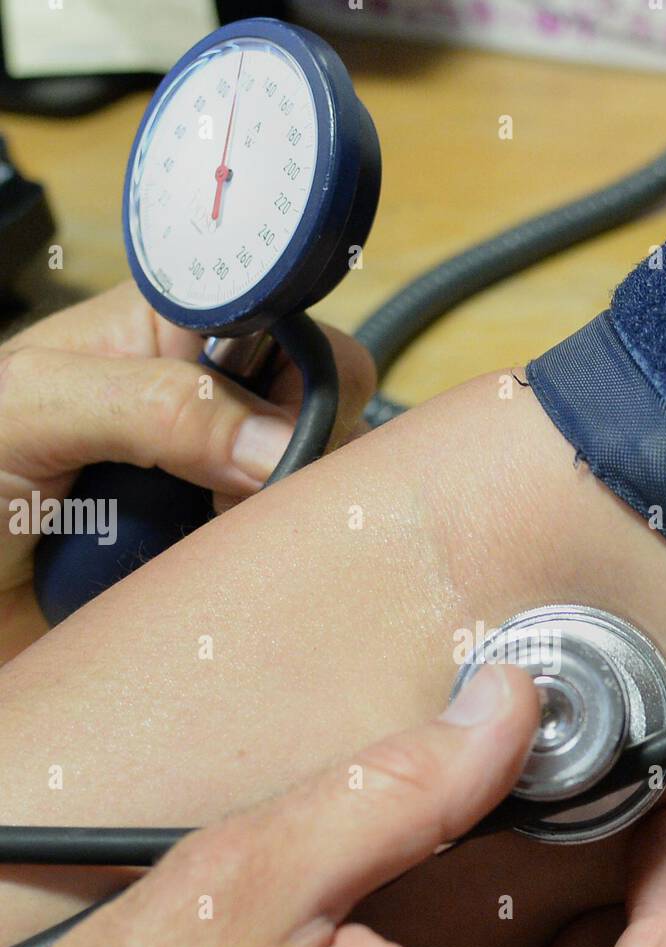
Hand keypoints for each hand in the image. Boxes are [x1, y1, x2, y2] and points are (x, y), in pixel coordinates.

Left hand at [0, 281, 374, 654]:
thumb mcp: (30, 410)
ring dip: (274, 526)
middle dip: (299, 457)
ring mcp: (213, 494)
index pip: (282, 326)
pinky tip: (212, 583)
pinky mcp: (214, 565)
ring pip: (308, 497)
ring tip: (201, 546)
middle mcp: (202, 413)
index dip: (302, 369)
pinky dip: (264, 581)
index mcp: (160, 341)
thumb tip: (276, 443)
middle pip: (318, 414)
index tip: (284, 426)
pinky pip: (276, 570)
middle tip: (226, 497)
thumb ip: (151, 405)